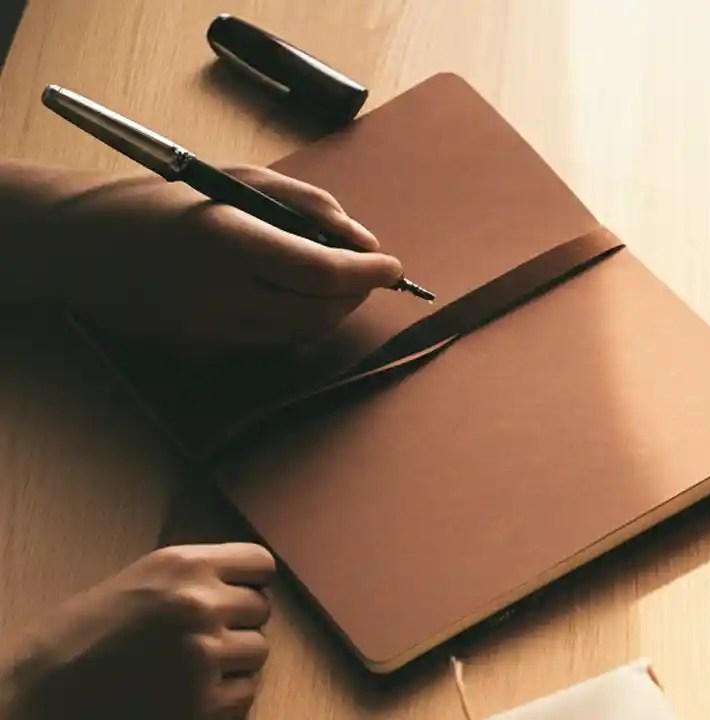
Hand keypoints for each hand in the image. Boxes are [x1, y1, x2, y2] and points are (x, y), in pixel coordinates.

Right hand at [0, 544, 274, 719]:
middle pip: (261, 609)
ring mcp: (204, 653)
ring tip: (188, 667)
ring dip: (233, 661)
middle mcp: (199, 603)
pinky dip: (226, 697)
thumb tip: (250, 583)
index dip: (250, 583)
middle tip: (198, 639)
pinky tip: (188, 693)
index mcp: (182, 565)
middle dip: (237, 624)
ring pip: (257, 651)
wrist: (45, 692)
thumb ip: (196, 577)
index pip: (260, 564)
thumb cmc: (86, 635)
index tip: (236, 596)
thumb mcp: (141, 581)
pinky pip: (246, 692)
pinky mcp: (204, 701)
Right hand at [30, 165, 402, 345]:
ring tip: (337, 281)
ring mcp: (209, 328)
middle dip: (356, 296)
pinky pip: (272, 342)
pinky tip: (296, 296)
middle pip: (319, 314)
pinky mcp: (203, 349)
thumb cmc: (165, 199)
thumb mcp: (237, 180)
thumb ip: (308, 206)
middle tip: (369, 272)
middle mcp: (219, 292)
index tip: (393, 266)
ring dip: (332, 310)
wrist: (83, 244)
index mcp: (228, 239)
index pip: (321, 273)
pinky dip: (299, 321)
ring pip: (300, 334)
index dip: (368, 274)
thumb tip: (364, 241)